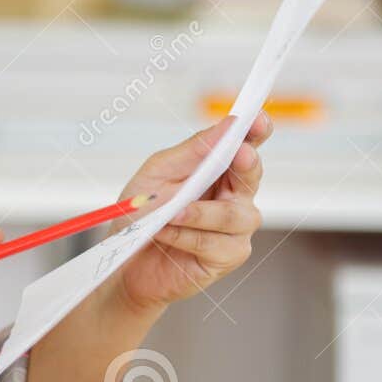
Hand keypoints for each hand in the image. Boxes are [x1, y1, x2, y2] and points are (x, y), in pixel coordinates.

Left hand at [112, 112, 270, 314]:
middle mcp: (234, 197)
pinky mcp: (228, 256)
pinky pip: (215, 242)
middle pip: (252, 175)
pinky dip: (185, 236)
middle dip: (246, 163)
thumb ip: (192, 151)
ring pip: (234, 214)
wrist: (124, 262)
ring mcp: (235, 228)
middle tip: (239, 153)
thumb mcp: (157, 175)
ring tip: (170, 214)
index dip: (256, 132)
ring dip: (199, 212)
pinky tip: (164, 233)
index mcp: (219, 171)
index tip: (258, 119)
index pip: (246, 146)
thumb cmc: (141, 216)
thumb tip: (226, 126)